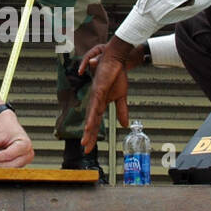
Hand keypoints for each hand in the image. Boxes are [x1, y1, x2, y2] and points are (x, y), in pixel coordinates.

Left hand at [0, 110, 33, 167]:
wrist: (9, 126)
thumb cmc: (5, 128)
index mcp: (25, 144)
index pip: (9, 155)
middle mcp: (28, 154)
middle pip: (11, 165)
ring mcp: (26, 161)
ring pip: (10, 169)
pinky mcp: (21, 164)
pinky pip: (10, 169)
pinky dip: (1, 168)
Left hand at [79, 37, 135, 153]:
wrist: (117, 60)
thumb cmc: (117, 76)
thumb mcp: (121, 97)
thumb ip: (122, 111)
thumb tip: (125, 125)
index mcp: (100, 104)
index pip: (95, 122)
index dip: (91, 134)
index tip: (88, 147)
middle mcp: (95, 102)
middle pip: (91, 122)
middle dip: (88, 137)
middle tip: (85, 149)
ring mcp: (96, 97)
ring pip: (91, 117)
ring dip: (88, 130)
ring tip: (85, 142)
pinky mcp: (99, 91)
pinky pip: (95, 106)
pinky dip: (92, 116)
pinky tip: (89, 125)